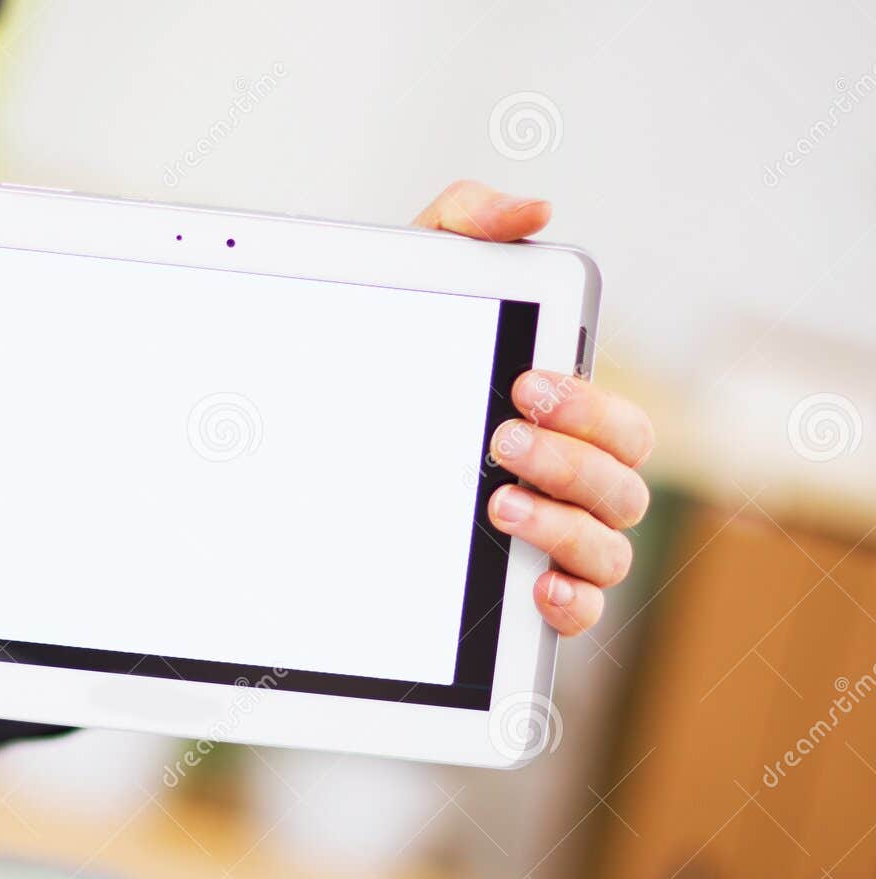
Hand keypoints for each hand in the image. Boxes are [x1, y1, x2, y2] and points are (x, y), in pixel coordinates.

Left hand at [413, 180, 653, 634]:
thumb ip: (464, 227)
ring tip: (497, 502)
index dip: (586, 405)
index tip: (522, 386)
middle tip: (502, 440)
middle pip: (624, 481)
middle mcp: (574, 485)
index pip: (617, 420)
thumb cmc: (391, 364)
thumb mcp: (412, 287)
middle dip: (571, 460)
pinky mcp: (531, 594)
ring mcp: (558, 543)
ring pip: (611, 546)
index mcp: (563, 421)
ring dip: (565, 526)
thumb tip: (534, 208)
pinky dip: (573, 602)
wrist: (314, 452)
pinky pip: (583, 610)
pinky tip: (536, 585)